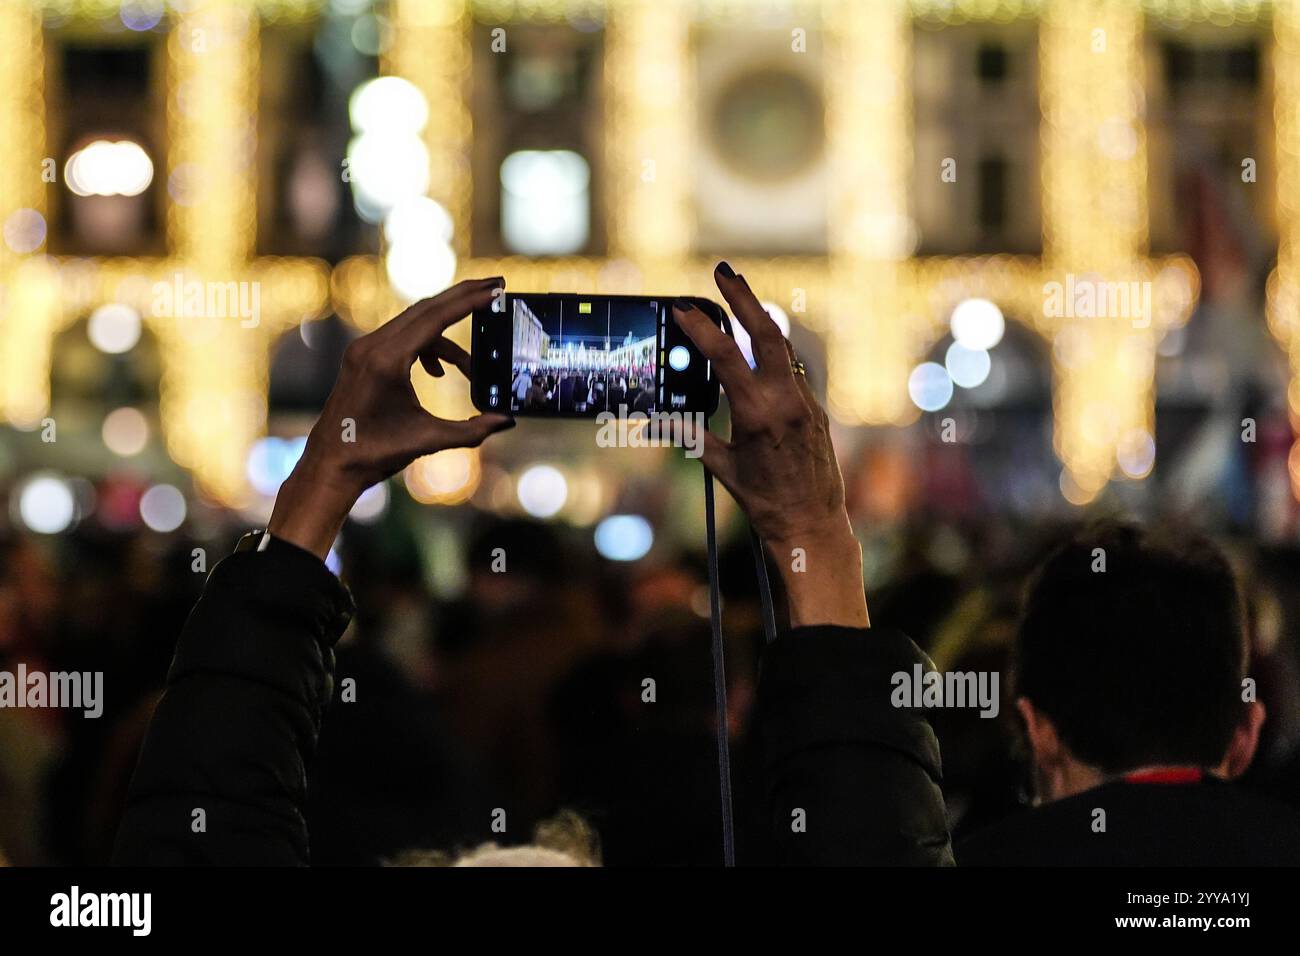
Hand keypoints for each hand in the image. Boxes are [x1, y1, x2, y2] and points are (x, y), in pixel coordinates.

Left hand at [269, 278, 514, 558]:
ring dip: (446, 339)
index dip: (468, 301)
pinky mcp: (360, 358)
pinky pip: (401, 338)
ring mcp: (363, 349)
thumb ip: (473, 430)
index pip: (435, 317)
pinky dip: (426, 348)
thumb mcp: (429, 440)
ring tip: (470, 370)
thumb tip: (506, 421)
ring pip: (414, 324)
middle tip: (494, 288)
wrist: (330, 466)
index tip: (494, 289)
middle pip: (425, 308)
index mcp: (386, 361)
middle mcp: (371, 347)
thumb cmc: (374, 454)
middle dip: (462, 298)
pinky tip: (438, 374)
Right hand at [673, 263, 868, 627]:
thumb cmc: (763, 502)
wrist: (812, 525)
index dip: (702, 330)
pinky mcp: (816, 410)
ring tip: (738, 297)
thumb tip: (655, 421)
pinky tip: (758, 344)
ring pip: (784, 348)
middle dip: (744, 298)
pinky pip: (793, 370)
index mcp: (760, 415)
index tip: (682, 309)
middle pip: (768, 333)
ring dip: (760, 320)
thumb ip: (690, 437)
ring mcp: (807, 403)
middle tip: (722, 271)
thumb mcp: (722, 468)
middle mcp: (788, 402)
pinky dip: (773, 352)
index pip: (728, 358)